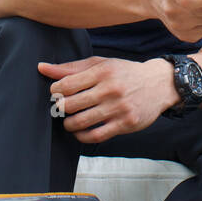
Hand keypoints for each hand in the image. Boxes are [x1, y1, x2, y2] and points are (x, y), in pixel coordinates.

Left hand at [37, 56, 177, 143]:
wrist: (159, 83)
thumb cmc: (126, 73)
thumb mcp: (101, 64)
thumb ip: (71, 68)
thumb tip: (42, 68)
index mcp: (103, 71)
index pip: (66, 84)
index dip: (55, 91)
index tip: (58, 93)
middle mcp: (111, 89)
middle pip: (70, 104)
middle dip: (60, 108)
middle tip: (62, 108)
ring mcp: (119, 108)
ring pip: (80, 122)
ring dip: (69, 124)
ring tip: (70, 121)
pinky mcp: (126, 123)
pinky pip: (95, 136)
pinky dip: (82, 136)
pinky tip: (81, 131)